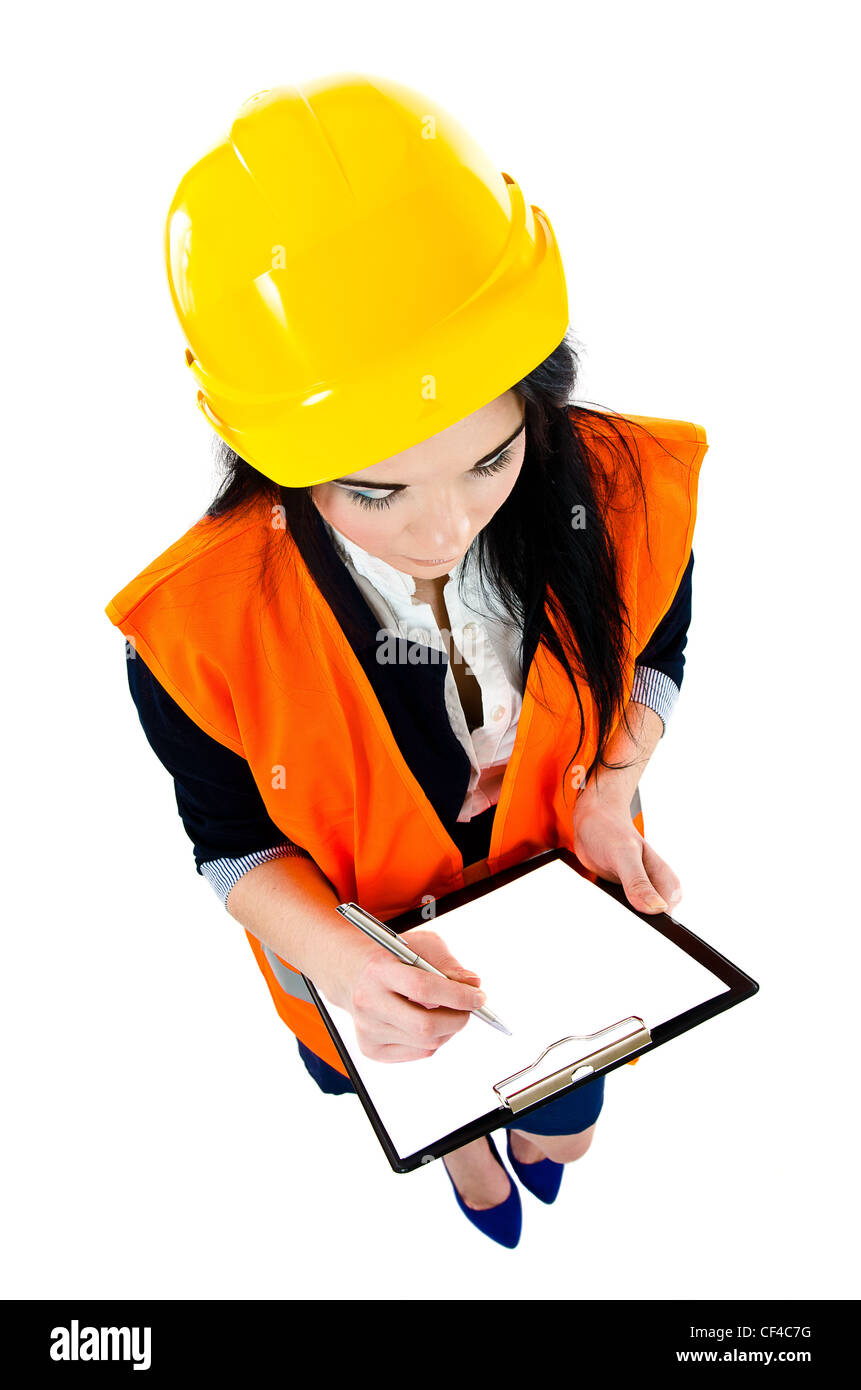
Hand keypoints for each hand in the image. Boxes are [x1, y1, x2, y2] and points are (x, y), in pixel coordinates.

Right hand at [341, 928, 486, 1062]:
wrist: (351, 973)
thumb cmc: (390, 957)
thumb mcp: (418, 946)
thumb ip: (447, 964)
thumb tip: (473, 984)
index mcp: (378, 970)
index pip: (423, 989)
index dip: (457, 995)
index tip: (479, 997)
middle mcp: (368, 1002)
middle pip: (424, 1025)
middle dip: (458, 1019)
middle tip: (470, 1009)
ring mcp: (367, 1030)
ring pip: (427, 1044)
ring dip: (449, 1030)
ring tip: (449, 1012)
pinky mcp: (371, 1049)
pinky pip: (419, 1053)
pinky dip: (434, 1040)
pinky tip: (429, 1022)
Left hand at [573, 792, 681, 913]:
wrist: (593, 820)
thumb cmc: (610, 831)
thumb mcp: (623, 854)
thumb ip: (639, 882)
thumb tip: (658, 908)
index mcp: (667, 883)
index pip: (664, 918)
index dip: (645, 924)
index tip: (625, 916)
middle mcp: (658, 890)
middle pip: (648, 923)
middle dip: (628, 921)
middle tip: (609, 901)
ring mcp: (642, 894)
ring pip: (634, 920)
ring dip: (616, 916)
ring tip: (603, 895)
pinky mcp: (627, 895)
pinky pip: (621, 913)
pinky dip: (609, 910)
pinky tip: (601, 897)